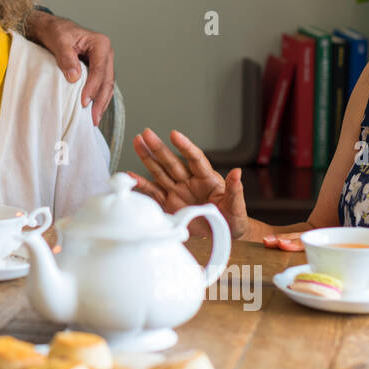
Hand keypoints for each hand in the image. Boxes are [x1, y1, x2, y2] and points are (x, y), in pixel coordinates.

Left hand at [28, 11, 113, 124]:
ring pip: (106, 86)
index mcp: (100, 44)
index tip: (84, 102)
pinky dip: (97, 99)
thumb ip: (66, 57)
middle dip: (100, 101)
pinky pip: (100, 87)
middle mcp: (106, 54)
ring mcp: (103, 63)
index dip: (92, 87)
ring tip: (94, 120)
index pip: (99, 70)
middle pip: (107, 81)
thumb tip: (75, 77)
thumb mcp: (58, 40)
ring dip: (101, 103)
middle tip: (92, 118)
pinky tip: (92, 112)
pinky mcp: (97, 71)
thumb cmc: (55, 31)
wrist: (50, 29)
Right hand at [130, 127, 249, 240]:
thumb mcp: (237, 206)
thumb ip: (235, 190)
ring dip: (148, 158)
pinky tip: (131, 176)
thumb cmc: (233, 219)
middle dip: (159, 148)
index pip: (195, 159)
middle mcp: (190, 181)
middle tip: (147, 133)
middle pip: (172, 162)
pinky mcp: (169, 204)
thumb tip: (237, 172)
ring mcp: (178, 191)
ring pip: (160, 172)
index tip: (174, 135)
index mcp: (207, 179)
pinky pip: (154, 193)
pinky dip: (142, 185)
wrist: (223, 235)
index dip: (185, 147)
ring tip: (137, 142)